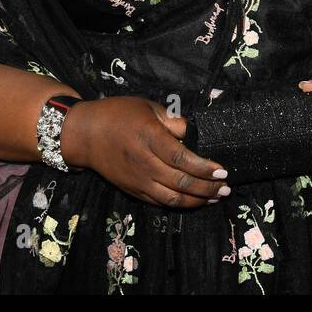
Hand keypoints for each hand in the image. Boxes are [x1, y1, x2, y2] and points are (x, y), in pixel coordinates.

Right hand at [62, 96, 230, 207]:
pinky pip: (159, 202)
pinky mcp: (132, 190)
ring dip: (197, 201)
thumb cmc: (117, 114)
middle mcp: (144, 162)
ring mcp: (138, 180)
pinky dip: (179, 204)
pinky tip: (192, 201)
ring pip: (172, 198)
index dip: (204, 168)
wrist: (84, 134)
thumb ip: (172, 121)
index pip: (182, 158)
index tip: (222, 170)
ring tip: (216, 198)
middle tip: (226, 188)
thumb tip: (194, 133)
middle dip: (208, 188)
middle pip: (181, 182)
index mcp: (149, 138)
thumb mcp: (146, 107)